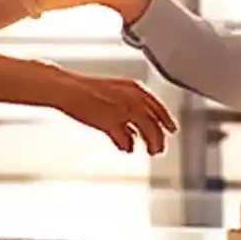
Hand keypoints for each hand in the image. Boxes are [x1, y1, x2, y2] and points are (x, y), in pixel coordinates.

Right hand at [56, 73, 177, 154]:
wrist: (69, 89)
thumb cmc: (86, 89)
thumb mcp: (113, 92)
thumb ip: (127, 107)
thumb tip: (134, 130)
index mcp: (134, 88)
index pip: (158, 107)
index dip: (167, 120)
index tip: (171, 129)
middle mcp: (132, 98)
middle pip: (155, 122)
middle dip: (159, 138)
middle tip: (159, 148)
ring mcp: (123, 110)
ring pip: (146, 131)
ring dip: (150, 143)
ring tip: (149, 151)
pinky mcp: (111, 122)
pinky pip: (125, 139)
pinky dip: (127, 145)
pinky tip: (126, 148)